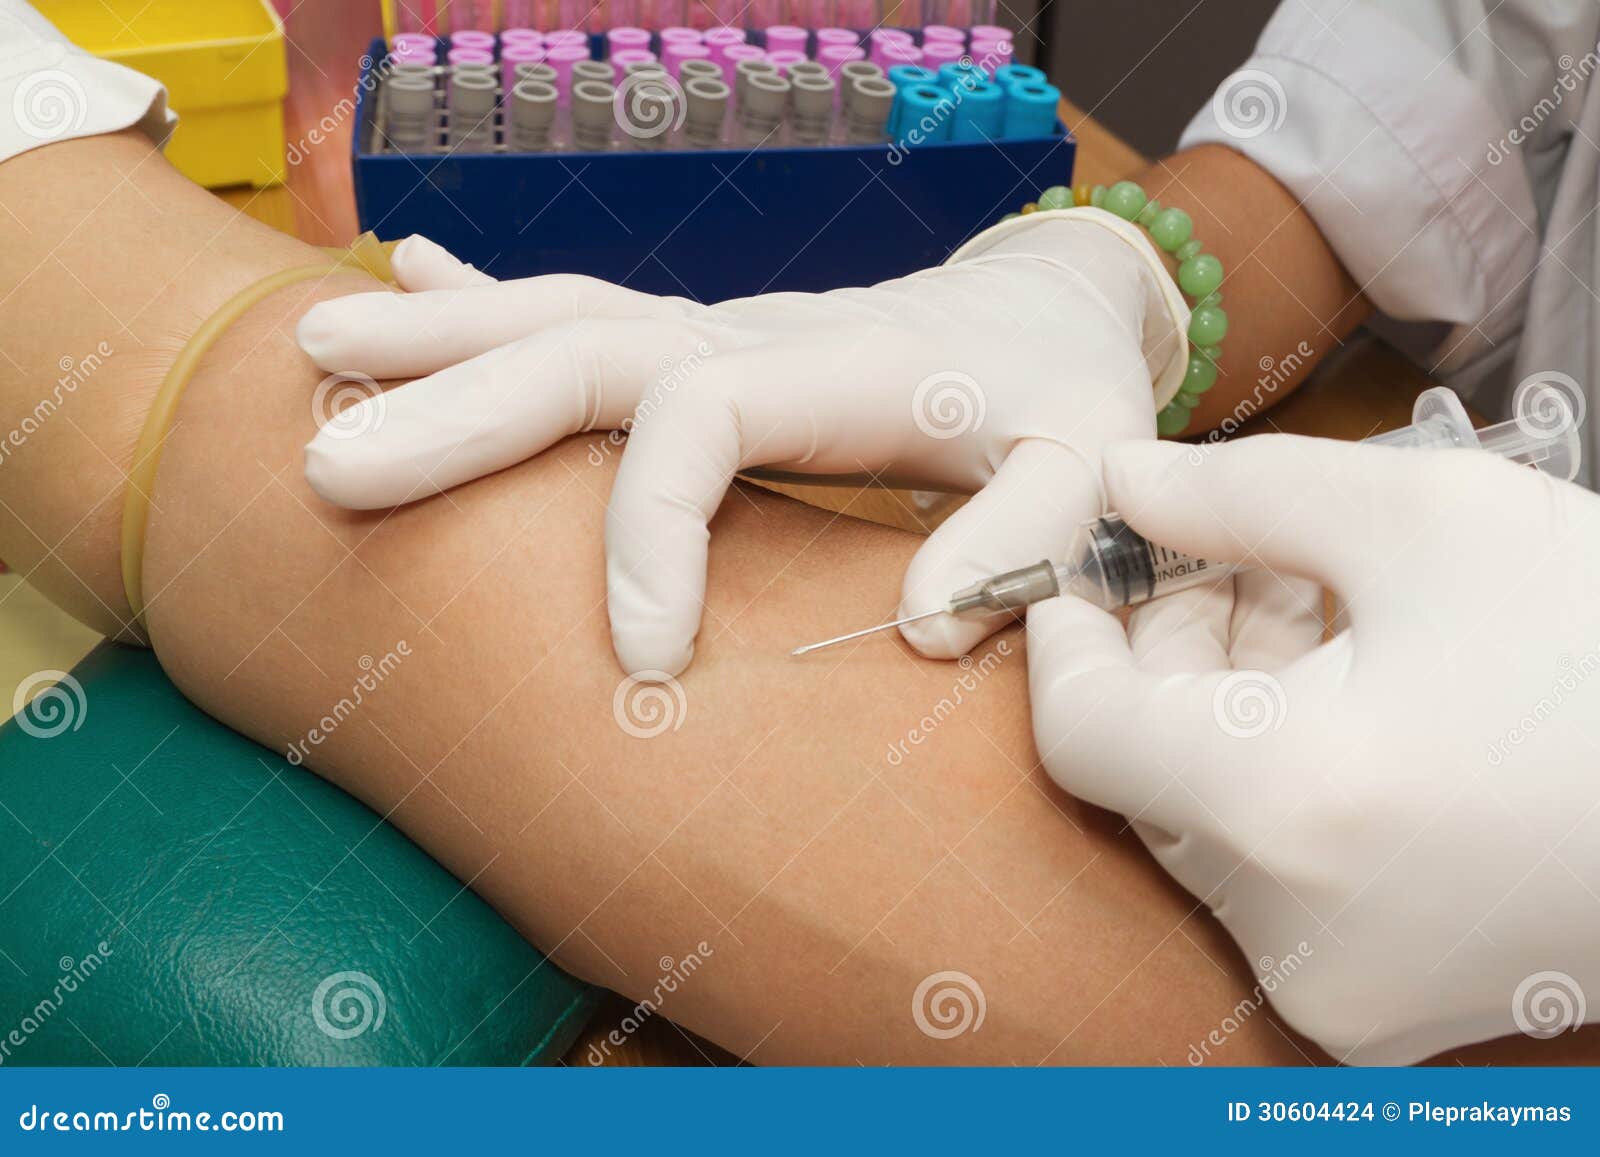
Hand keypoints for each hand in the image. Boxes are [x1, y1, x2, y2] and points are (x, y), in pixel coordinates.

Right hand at [296, 210, 1189, 676]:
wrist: (1047, 311)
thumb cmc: (1069, 401)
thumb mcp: (1093, 464)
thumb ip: (1028, 535)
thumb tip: (922, 628)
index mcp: (839, 370)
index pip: (699, 422)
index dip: (652, 535)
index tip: (646, 660)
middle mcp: (754, 338)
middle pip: (583, 351)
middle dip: (456, 409)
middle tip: (331, 467)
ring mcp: (716, 334)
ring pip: (556, 319)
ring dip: (438, 340)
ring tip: (310, 350)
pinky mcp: (702, 347)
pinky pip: (581, 313)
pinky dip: (489, 298)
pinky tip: (409, 280)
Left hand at [1029, 434, 1599, 1063]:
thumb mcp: (1427, 516)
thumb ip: (1239, 495)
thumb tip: (1121, 481)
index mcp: (1284, 806)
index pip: (1079, 729)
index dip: (1064, 635)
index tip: (1083, 564)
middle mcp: (1290, 928)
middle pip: (1148, 770)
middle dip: (1168, 651)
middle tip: (1217, 556)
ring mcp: (1337, 989)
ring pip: (1210, 821)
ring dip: (1227, 705)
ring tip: (1303, 602)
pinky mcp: (1384, 1012)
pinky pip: (1275, 879)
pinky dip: (1281, 778)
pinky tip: (1347, 688)